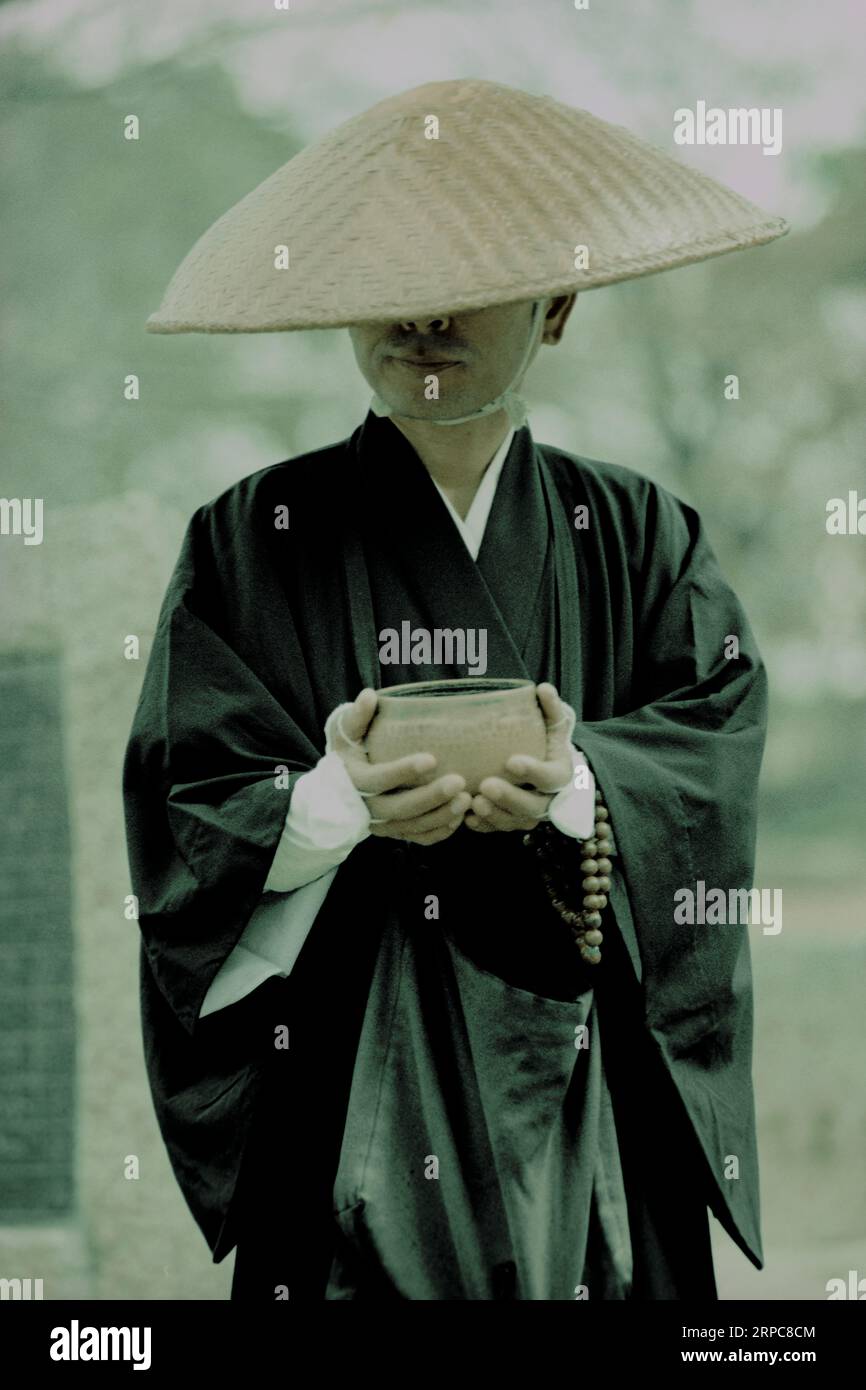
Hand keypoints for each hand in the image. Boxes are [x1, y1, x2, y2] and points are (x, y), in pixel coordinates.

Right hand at [330, 688, 471, 845]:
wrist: (342, 787)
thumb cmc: (350, 752)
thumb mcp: (346, 733)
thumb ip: (357, 716)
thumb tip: (369, 696)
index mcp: (354, 781)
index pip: (379, 780)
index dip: (404, 771)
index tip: (432, 759)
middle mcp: (367, 809)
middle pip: (400, 809)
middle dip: (431, 797)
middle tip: (460, 781)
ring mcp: (383, 825)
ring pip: (413, 826)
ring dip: (441, 815)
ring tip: (467, 798)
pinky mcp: (397, 832)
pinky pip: (420, 838)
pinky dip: (441, 831)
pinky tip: (460, 816)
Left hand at [465, 682, 575, 833]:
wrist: (546, 771)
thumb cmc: (546, 743)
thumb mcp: (552, 725)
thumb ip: (550, 708)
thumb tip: (543, 688)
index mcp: (559, 775)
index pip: (550, 777)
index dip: (532, 771)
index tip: (511, 761)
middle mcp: (548, 800)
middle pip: (533, 807)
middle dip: (509, 798)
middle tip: (486, 784)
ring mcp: (530, 815)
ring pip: (515, 822)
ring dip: (495, 815)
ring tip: (474, 802)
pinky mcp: (513, 823)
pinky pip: (499, 830)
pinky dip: (484, 826)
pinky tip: (467, 818)